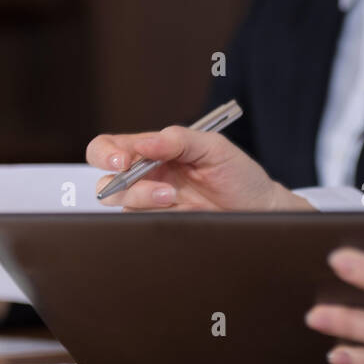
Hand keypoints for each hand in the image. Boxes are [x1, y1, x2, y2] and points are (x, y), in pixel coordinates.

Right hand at [86, 125, 312, 211]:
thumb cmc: (238, 174)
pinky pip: (139, 223)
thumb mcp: (214, 147)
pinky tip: (177, 210)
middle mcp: (148, 176)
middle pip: (106, 179)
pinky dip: (153, 216)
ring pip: (121, 203)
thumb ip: (179, 139)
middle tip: (141, 180)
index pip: (113, 147)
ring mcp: (151, 202)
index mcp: (155, 151)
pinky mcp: (160, 224)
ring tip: (172, 196)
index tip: (122, 160)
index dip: (106, 153)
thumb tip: (145, 143)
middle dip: (118, 181)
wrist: (257, 208)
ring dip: (141, 197)